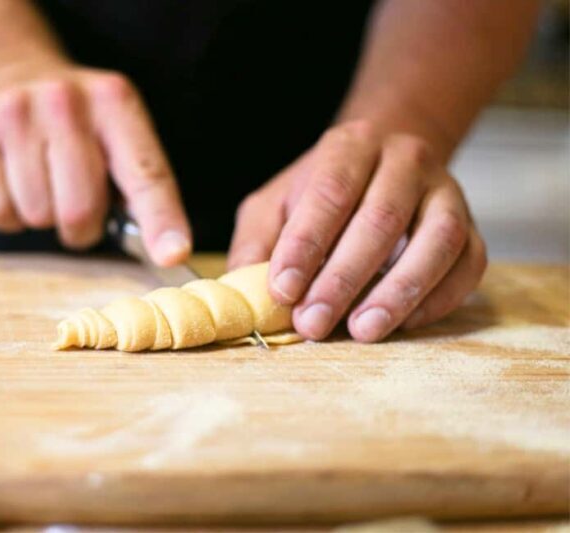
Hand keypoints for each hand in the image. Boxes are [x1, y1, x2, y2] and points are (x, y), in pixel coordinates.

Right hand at [0, 60, 190, 265]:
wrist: (9, 69)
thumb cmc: (77, 121)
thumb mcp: (118, 131)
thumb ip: (139, 182)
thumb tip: (162, 247)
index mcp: (116, 103)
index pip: (145, 173)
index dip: (161, 220)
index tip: (172, 255)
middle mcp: (65, 102)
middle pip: (80, 210)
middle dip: (82, 228)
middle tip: (78, 207)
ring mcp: (14, 114)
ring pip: (37, 215)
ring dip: (45, 218)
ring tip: (44, 183)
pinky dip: (10, 216)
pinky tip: (14, 183)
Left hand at [228, 120, 486, 341]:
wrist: (384, 167)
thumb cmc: (321, 193)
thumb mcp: (275, 205)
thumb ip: (257, 242)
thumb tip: (243, 291)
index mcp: (350, 147)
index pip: (330, 192)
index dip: (305, 244)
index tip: (283, 291)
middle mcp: (404, 161)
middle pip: (381, 219)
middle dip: (343, 278)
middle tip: (313, 323)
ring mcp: (446, 192)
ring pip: (435, 240)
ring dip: (398, 291)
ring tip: (361, 331)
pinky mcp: (472, 227)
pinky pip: (468, 263)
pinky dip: (438, 298)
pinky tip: (403, 323)